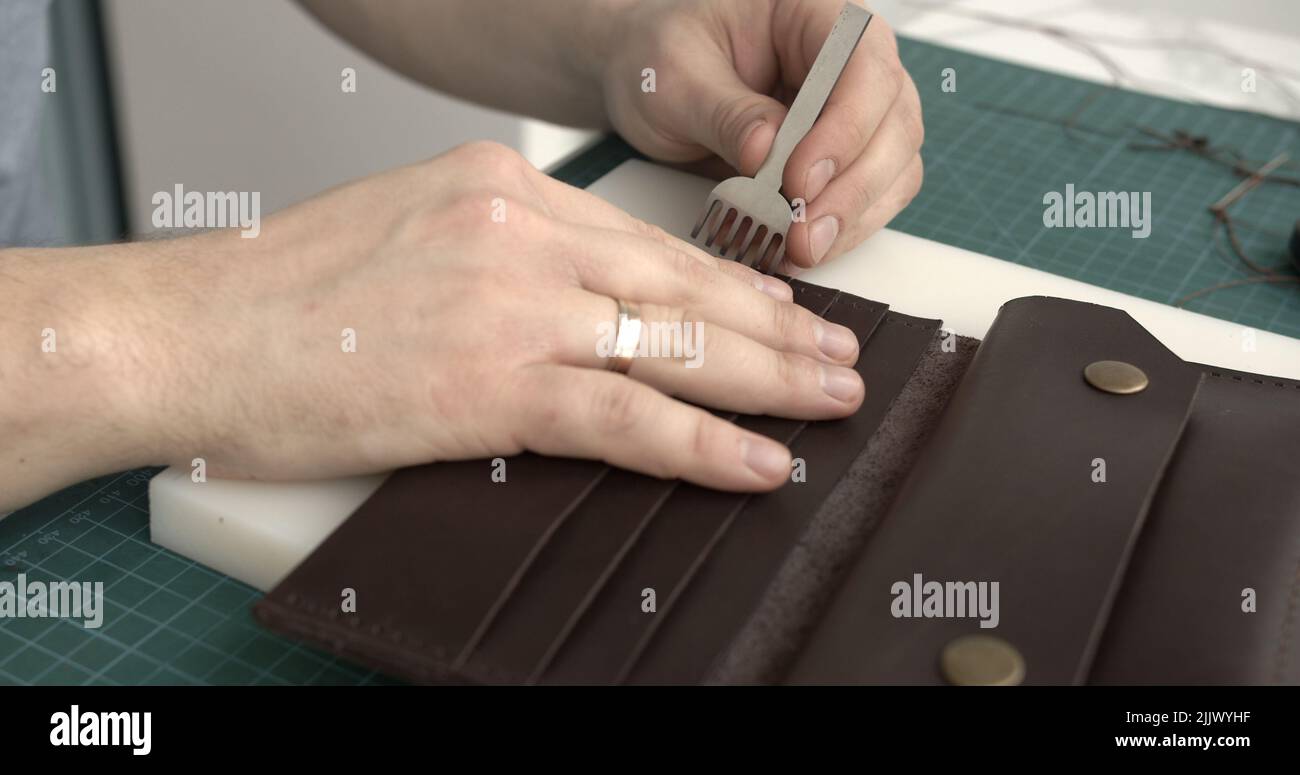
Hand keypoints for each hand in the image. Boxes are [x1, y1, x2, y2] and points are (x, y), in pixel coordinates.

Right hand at [4, 142, 865, 505]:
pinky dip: (705, 443)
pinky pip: (630, 416)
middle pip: (682, 283)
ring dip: (769, 379)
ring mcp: (516, 304)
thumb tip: (568, 303)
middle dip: (774, 324)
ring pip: (675, 344)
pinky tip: (759, 462)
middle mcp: (522, 233)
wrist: (192, 332)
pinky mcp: (497, 382)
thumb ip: (497, 255)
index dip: (722, 283)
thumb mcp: (406, 232)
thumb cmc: (284, 295)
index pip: (643, 240)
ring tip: (832, 399)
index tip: (774, 307)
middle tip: (839, 351)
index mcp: (500, 189)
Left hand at [599, 0, 923, 271]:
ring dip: (853, 218)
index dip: (844, 129)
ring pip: (893, 167)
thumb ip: (725, 113)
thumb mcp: (676, 77)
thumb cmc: (663, 56)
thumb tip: (766, 152)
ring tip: (801, 250)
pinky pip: (870, 197)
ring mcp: (857, 110)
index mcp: (818, 15)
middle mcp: (852, 60)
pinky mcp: (846, 155)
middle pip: (893, 124)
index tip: (800, 180)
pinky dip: (842, 229)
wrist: (650, 79)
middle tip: (803, 233)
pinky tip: (802, 248)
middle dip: (852, 188)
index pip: (864, 67)